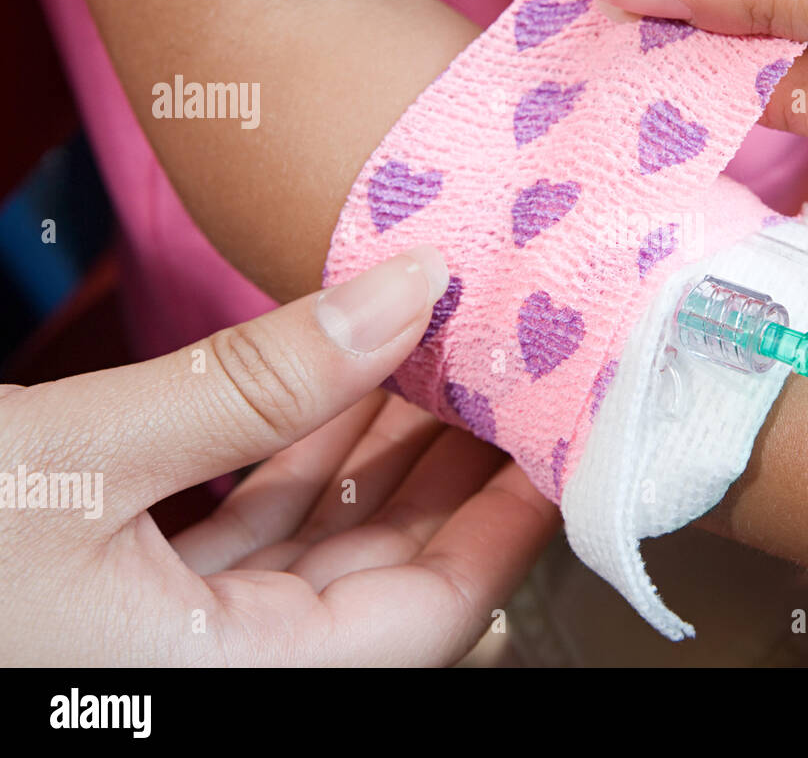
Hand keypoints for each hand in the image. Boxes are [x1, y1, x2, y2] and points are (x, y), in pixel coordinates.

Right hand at [0, 247, 557, 664]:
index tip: (561, 439)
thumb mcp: (82, 452)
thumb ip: (255, 384)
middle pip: (386, 577)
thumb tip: (407, 293)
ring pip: (318, 545)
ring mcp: (177, 641)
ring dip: (378, 449)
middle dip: (452, 471)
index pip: (428, 615)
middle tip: (510, 375)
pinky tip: (340, 383)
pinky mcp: (133, 598)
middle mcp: (219, 672)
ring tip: (440, 357)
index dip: (509, 523)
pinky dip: (295, 455)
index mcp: (227, 679)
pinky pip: (251, 532)